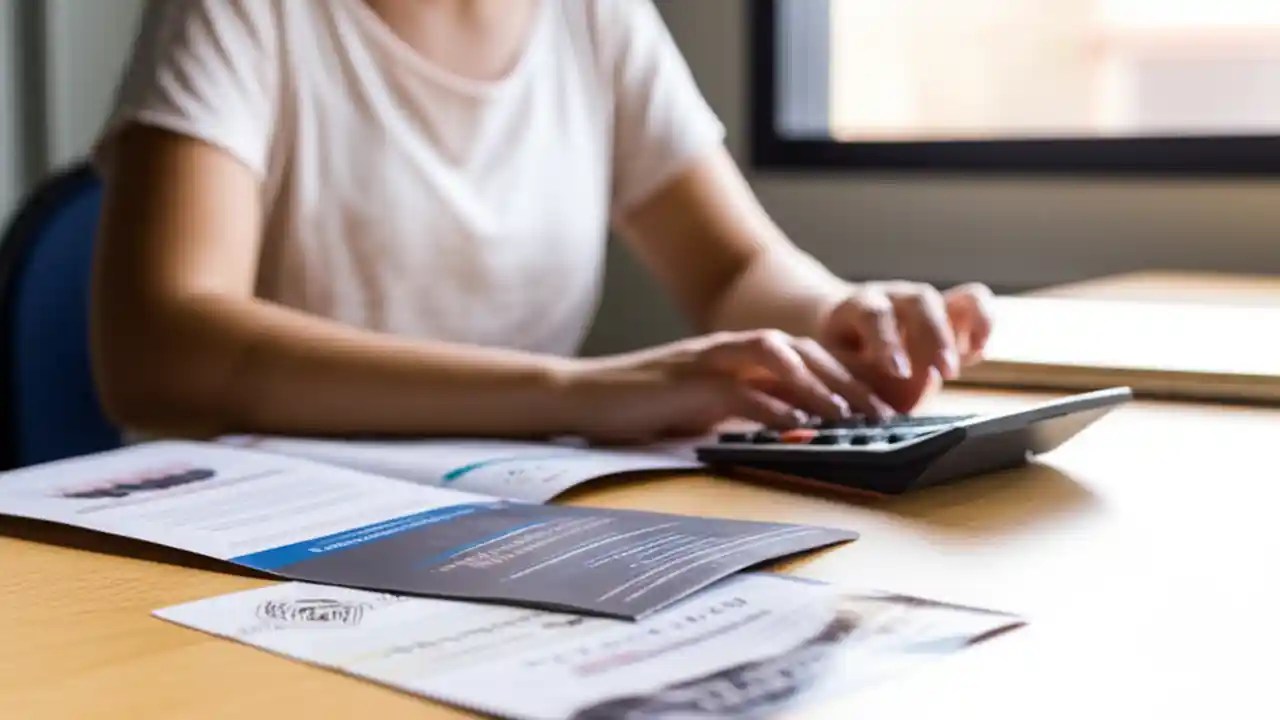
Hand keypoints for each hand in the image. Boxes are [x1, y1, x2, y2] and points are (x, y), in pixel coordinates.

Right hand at [562, 330, 894, 443]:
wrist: (582, 394)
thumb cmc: (640, 406)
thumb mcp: (701, 407)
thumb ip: (741, 410)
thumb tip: (788, 427)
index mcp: (733, 353)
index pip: (801, 355)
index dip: (843, 376)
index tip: (877, 404)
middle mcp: (728, 349)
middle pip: (803, 351)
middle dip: (847, 379)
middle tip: (882, 410)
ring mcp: (709, 361)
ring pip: (780, 360)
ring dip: (820, 385)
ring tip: (850, 414)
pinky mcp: (690, 383)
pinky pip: (742, 389)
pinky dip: (773, 406)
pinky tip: (798, 424)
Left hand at [820, 281, 993, 412]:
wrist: (844, 323)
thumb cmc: (839, 351)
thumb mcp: (836, 365)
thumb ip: (861, 381)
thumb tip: (888, 406)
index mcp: (859, 307)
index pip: (874, 315)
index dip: (888, 342)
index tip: (899, 371)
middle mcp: (896, 297)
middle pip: (921, 302)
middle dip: (935, 338)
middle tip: (944, 373)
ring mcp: (926, 301)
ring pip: (953, 298)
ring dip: (965, 332)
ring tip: (963, 365)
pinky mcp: (949, 309)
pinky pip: (975, 302)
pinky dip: (983, 324)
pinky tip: (978, 353)